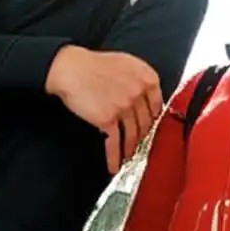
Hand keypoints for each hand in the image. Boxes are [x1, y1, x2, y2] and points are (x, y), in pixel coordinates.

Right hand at [45, 46, 162, 173]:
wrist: (72, 69)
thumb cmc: (96, 65)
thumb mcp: (127, 64)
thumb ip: (140, 80)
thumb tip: (146, 97)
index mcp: (147, 78)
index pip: (157, 106)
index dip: (152, 119)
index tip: (149, 127)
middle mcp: (139, 93)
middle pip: (145, 123)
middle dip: (142, 136)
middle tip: (138, 144)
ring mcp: (124, 107)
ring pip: (132, 135)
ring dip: (130, 149)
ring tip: (127, 157)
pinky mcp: (108, 119)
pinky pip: (114, 143)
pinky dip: (114, 157)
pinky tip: (114, 166)